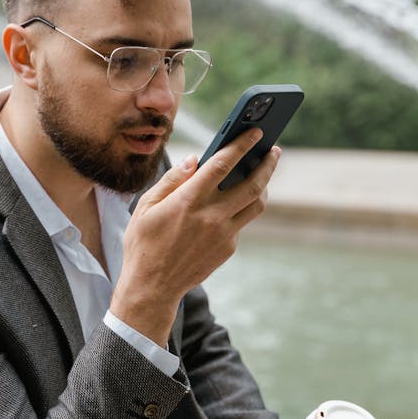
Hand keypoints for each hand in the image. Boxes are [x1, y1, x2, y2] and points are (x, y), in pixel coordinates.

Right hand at [110, 129, 280, 343]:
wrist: (152, 287)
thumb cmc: (144, 243)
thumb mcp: (146, 207)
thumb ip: (172, 180)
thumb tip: (194, 160)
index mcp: (188, 201)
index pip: (222, 164)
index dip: (241, 145)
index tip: (255, 131)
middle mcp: (211, 216)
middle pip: (252, 184)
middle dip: (267, 163)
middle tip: (273, 150)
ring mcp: (223, 234)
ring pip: (256, 204)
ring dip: (264, 184)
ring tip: (263, 171)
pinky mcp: (228, 248)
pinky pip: (241, 222)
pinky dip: (240, 207)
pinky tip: (234, 201)